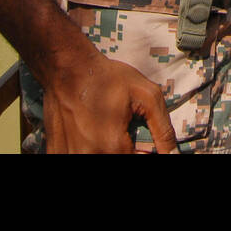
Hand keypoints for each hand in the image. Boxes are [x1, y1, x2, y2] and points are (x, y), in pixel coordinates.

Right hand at [42, 50, 177, 152]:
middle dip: (126, 149)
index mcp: (112, 146)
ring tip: (105, 129)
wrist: (67, 68)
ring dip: (109, 148)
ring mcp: (69, 155)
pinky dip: (90, 148)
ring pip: (98, 158)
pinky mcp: (57, 152)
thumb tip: (173, 153)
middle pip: (118, 159)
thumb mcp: (146, 95)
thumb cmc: (106, 78)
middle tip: (122, 131)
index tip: (144, 143)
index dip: (146, 153)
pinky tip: (90, 131)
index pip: (138, 162)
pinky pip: (79, 155)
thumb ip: (162, 128)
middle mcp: (88, 156)